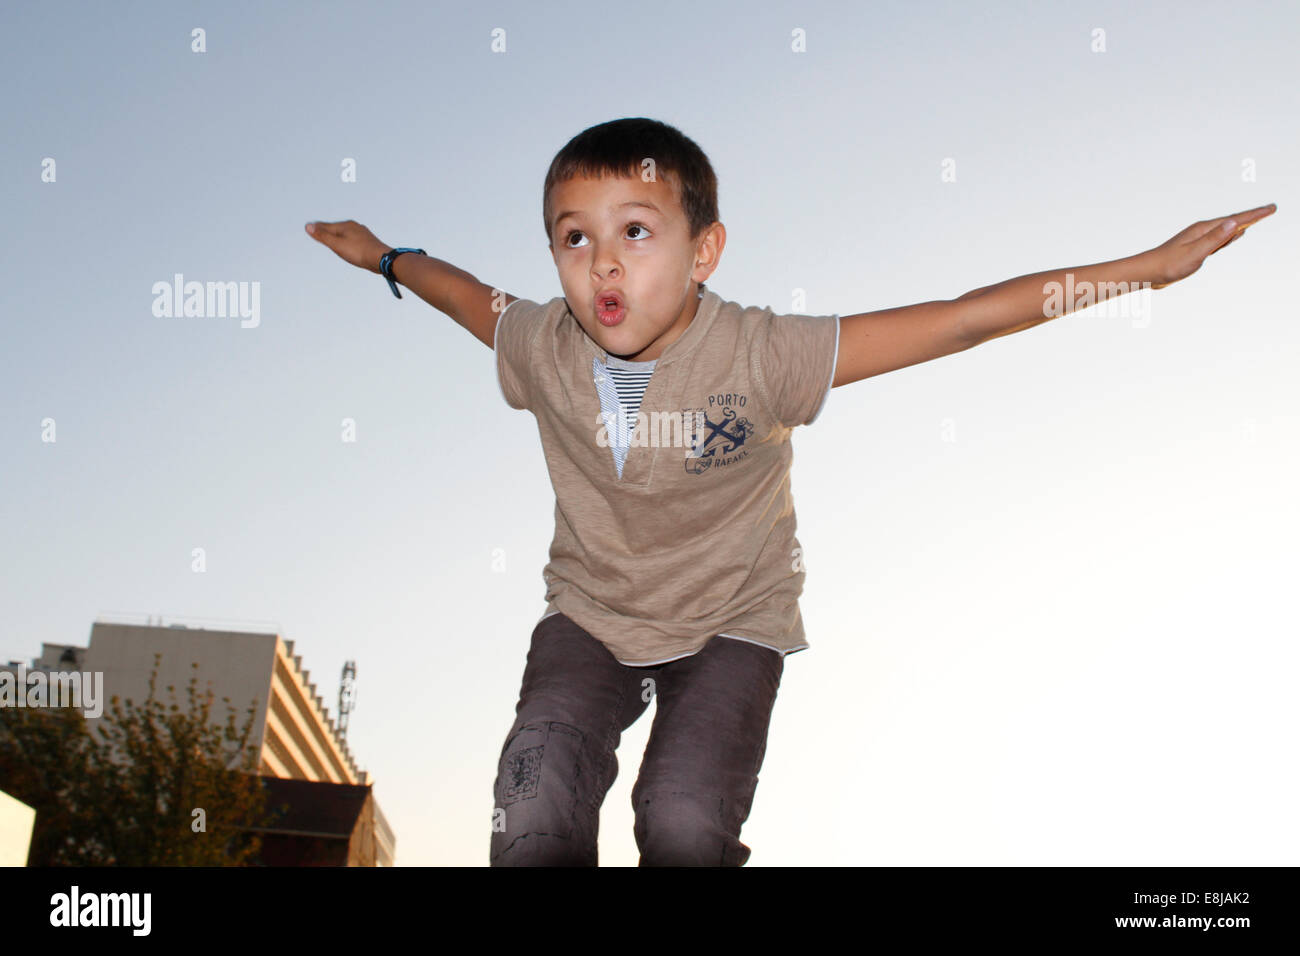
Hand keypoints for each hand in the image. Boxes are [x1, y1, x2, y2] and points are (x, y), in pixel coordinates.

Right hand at [304, 219, 390, 273]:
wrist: (382, 259)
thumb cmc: (359, 252)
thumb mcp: (337, 244)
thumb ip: (322, 236)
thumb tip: (308, 226)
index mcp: (346, 225)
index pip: (326, 226)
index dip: (317, 228)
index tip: (309, 227)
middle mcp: (355, 226)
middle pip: (336, 228)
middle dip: (326, 229)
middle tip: (317, 228)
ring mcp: (362, 233)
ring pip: (346, 233)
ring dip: (337, 235)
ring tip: (332, 235)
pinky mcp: (368, 241)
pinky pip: (353, 239)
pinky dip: (347, 240)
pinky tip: (350, 243)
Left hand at [1149, 203, 1276, 288]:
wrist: (1147, 272)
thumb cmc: (1169, 265)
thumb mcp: (1195, 253)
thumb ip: (1215, 239)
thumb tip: (1234, 223)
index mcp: (1205, 229)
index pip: (1236, 220)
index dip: (1256, 215)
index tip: (1272, 208)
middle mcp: (1203, 231)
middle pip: (1233, 222)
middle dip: (1253, 216)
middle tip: (1270, 209)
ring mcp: (1199, 239)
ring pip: (1226, 230)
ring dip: (1243, 223)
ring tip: (1256, 218)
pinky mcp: (1195, 248)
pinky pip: (1219, 239)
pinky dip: (1230, 235)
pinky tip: (1232, 236)